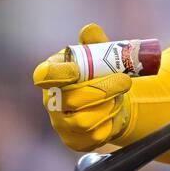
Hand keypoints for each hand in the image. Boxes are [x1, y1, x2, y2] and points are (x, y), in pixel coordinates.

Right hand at [33, 23, 133, 151]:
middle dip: (102, 89)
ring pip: (85, 120)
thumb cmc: (100, 73)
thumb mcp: (99, 54)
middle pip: (72, 99)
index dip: (59, 73)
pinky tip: (115, 112)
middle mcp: (52, 101)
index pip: (44, 75)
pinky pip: (96, 136)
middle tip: (125, 81)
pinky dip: (111, 122)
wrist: (111, 101)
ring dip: (109, 106)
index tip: (77, 70)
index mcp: (53, 76)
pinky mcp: (75, 141)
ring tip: (120, 96)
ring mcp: (61, 124)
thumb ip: (94, 41)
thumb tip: (89, 29)